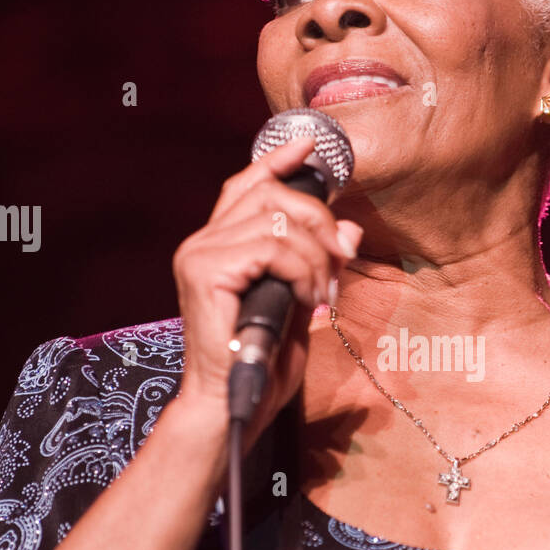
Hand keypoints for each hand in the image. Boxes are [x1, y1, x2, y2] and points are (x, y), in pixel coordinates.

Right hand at [171, 135, 362, 440]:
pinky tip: (309, 300)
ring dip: (317, 254)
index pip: (246, 184)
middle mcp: (202, 243)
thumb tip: (349, 232)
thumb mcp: (300, 306)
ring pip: (278, 219)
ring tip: (324, 293)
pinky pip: (273, 246)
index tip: (312, 146)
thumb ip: (318, 266)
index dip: (278, 160)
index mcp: (218, 246)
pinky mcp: (206, 270)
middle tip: (340, 263)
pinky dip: (303, 269)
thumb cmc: (259, 364)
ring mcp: (200, 254)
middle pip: (271, 194)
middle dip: (320, 222)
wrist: (231, 404)